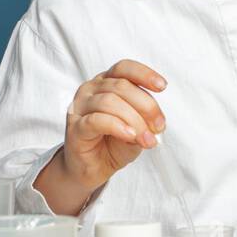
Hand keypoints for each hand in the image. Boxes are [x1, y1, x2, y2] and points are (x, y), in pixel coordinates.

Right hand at [59, 59, 167, 191]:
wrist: (92, 168)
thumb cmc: (113, 143)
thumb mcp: (137, 128)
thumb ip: (145, 120)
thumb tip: (156, 122)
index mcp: (105, 83)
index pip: (123, 68)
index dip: (144, 74)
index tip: (162, 86)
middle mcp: (90, 90)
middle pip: (121, 86)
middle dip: (146, 106)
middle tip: (159, 126)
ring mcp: (79, 107)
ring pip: (110, 101)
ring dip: (134, 120)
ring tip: (146, 138)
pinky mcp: (75, 127)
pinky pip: (97, 120)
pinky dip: (118, 126)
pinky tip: (130, 136)